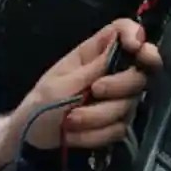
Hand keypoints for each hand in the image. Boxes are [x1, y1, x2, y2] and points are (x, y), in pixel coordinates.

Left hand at [5, 18, 161, 153]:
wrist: (32, 139)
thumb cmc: (41, 104)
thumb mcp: (61, 84)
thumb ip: (94, 67)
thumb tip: (122, 42)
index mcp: (94, 54)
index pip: (125, 32)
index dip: (136, 36)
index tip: (135, 48)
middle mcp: (111, 73)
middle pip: (139, 72)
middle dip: (118, 85)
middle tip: (94, 90)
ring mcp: (117, 99)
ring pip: (128, 105)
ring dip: (97, 116)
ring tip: (71, 120)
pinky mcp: (117, 124)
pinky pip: (119, 128)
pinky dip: (95, 134)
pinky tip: (76, 133)